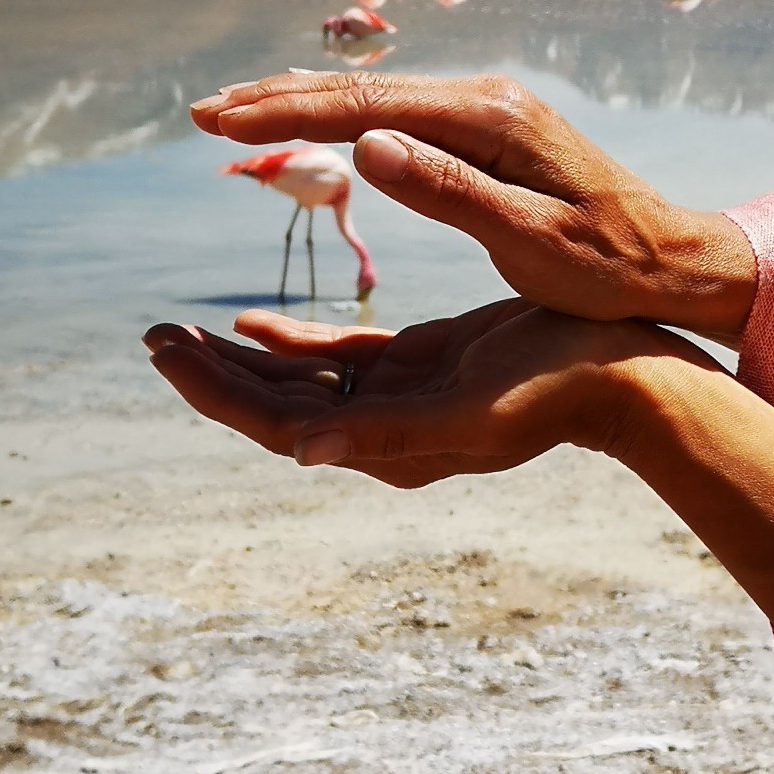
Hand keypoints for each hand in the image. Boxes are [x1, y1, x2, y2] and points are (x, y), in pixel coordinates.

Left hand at [143, 300, 715, 488]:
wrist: (621, 375)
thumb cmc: (551, 388)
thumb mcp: (466, 407)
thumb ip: (383, 433)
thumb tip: (297, 453)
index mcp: (387, 449)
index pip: (277, 423)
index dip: (217, 391)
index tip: (164, 352)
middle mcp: (382, 433)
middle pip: (275, 405)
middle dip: (211, 374)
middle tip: (151, 335)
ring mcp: (398, 400)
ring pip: (299, 382)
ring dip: (239, 359)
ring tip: (180, 330)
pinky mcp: (418, 367)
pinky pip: (338, 359)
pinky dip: (293, 342)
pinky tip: (253, 321)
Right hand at [190, 72, 755, 343]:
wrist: (675, 260)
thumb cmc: (610, 268)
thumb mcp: (532, 242)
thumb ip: (451, 194)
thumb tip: (367, 147)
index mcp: (492, 122)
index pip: (370, 110)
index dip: (288, 116)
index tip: (220, 125)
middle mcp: (487, 100)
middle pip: (364, 91)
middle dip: (278, 101)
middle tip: (201, 115)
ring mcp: (488, 110)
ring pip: (377, 99)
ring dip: (304, 106)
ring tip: (235, 116)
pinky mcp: (490, 130)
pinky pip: (400, 116)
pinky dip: (345, 119)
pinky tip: (315, 127)